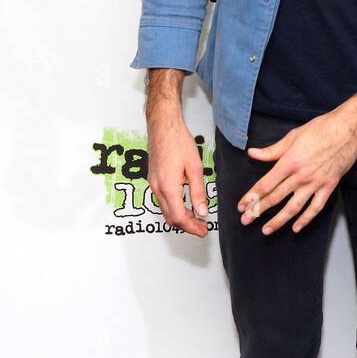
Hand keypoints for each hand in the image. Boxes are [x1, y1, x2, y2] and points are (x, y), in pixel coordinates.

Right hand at [146, 111, 209, 237]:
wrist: (162, 127)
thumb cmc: (179, 142)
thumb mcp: (194, 167)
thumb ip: (198, 191)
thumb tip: (202, 211)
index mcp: (168, 186)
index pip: (178, 217)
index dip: (192, 227)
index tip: (204, 230)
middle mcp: (157, 188)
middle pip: (170, 217)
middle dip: (187, 226)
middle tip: (203, 228)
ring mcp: (153, 184)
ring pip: (165, 210)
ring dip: (180, 218)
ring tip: (197, 219)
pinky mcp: (153, 180)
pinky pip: (162, 201)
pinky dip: (174, 208)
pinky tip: (186, 206)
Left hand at [238, 104, 356, 233]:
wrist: (348, 129)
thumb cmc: (321, 129)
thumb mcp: (293, 136)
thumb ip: (272, 150)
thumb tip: (253, 153)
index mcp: (290, 162)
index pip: (266, 184)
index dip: (252, 196)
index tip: (242, 205)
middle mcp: (301, 175)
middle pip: (275, 197)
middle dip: (258, 210)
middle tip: (246, 220)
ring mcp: (316, 183)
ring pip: (294, 207)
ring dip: (278, 220)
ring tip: (266, 230)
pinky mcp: (329, 186)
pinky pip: (316, 207)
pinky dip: (306, 219)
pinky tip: (296, 227)